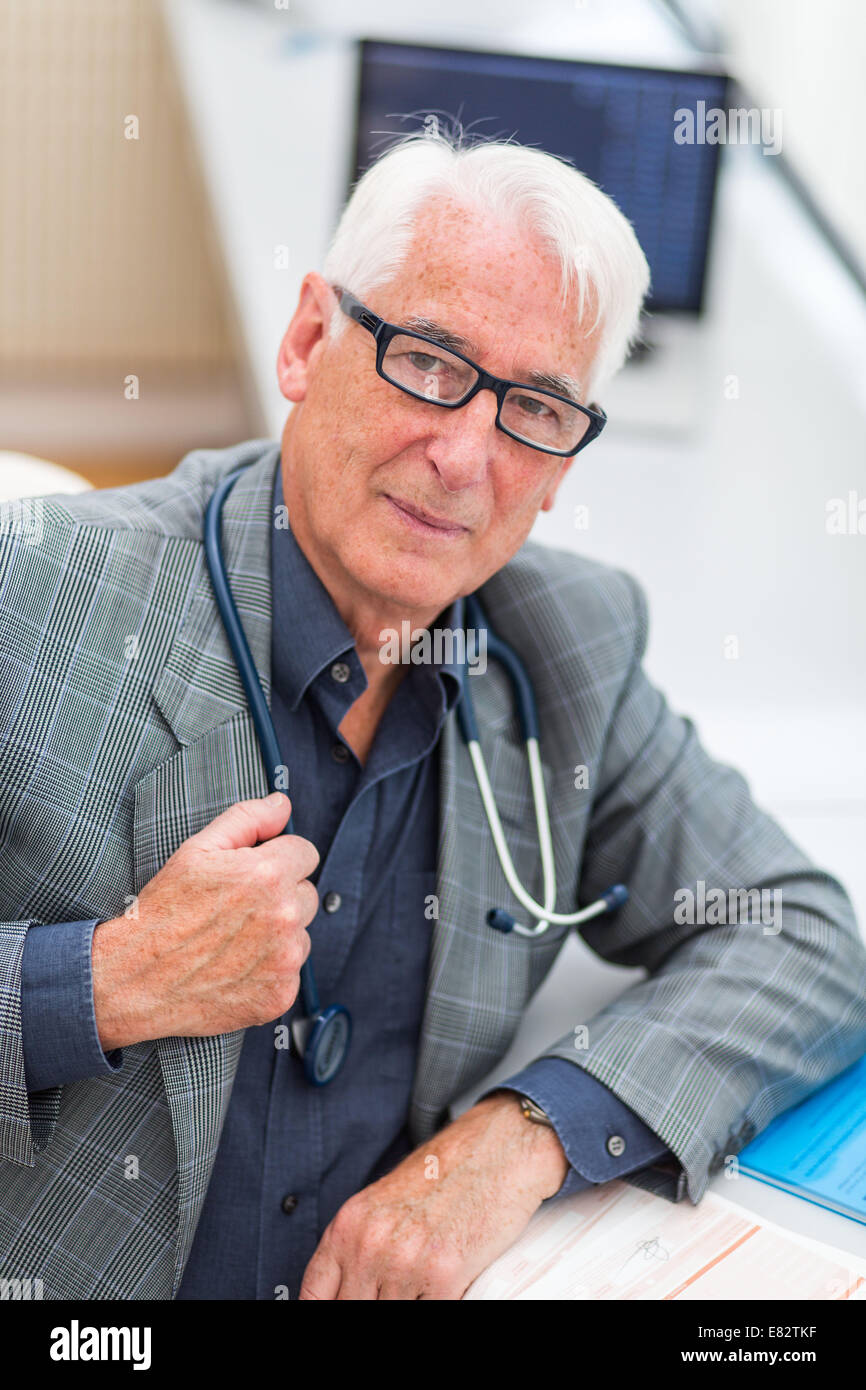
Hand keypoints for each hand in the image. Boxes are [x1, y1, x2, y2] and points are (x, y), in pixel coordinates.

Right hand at [91, 793, 318, 1048]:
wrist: (136, 979)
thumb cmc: (163, 913)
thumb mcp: (197, 850)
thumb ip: (247, 819)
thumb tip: (281, 804)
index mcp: (267, 875)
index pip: (306, 853)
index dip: (279, 859)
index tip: (255, 874)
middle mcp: (283, 917)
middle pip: (306, 894)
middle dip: (281, 896)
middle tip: (238, 910)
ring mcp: (284, 960)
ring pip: (301, 934)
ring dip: (279, 935)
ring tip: (233, 940)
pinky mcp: (280, 995)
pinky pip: (291, 972)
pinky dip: (270, 971)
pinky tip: (236, 967)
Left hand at [298, 1092, 568, 1299]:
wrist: (496, 1151)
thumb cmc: (444, 1176)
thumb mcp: (382, 1205)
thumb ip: (358, 1249)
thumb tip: (346, 1293)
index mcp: (348, 1226)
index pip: (314, 1295)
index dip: (325, 1309)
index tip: (345, 1304)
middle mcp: (369, 1245)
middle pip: (351, 1310)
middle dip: (372, 1305)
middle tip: (393, 1291)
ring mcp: (404, 1262)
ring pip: (388, 1315)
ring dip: (406, 1302)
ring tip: (420, 1284)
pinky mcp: (443, 1275)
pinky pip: (430, 1314)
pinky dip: (435, 1304)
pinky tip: (443, 1289)